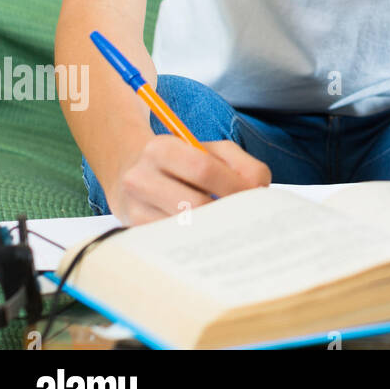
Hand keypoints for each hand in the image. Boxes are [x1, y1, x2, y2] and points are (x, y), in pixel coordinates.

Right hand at [108, 135, 270, 225]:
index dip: (234, 185)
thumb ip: (240, 163)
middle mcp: (141, 177)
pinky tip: (211, 233)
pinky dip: (198, 237)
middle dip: (228, 211)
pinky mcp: (134, 230)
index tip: (255, 195)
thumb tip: (257, 191)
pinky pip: (174, 239)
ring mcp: (134, 207)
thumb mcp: (210, 150)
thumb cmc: (182, 161)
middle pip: (194, 203)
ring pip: (184, 226)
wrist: (132, 172)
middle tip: (248, 216)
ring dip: (215, 227)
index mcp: (162, 149)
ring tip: (233, 224)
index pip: (203, 168)